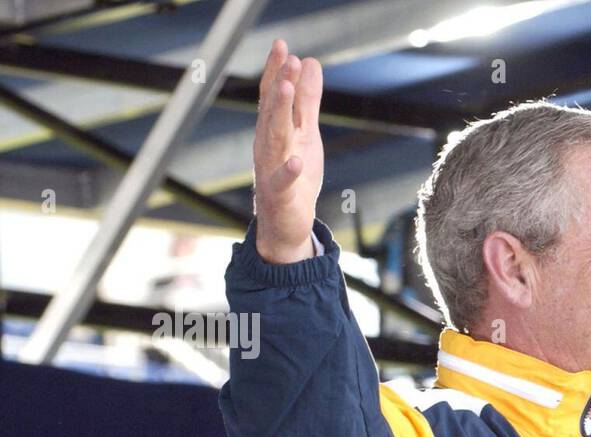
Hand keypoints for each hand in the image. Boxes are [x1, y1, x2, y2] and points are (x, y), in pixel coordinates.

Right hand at [252, 39, 323, 263]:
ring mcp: (270, 170)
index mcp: (273, 130)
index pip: (272, 96)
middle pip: (272, 112)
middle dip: (279, 84)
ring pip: (274, 139)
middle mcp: (267, 146)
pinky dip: (288, 170)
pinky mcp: (280, 195)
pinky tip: (296, 160)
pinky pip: (282, 182)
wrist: (285, 224)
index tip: (282, 45)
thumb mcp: (305, 134)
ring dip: (279, 114)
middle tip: (288, 59)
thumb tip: (309, 63)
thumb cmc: (294, 177)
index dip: (276, 71)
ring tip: (286, 90)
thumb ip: (307, 101)